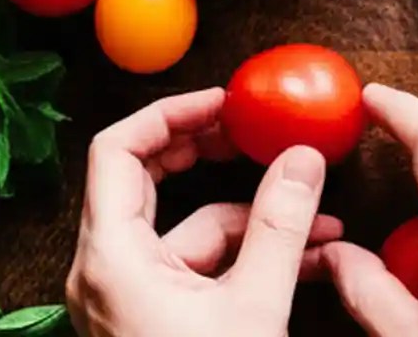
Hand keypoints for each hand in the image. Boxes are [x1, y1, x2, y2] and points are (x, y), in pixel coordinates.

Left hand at [66, 88, 342, 336]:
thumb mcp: (253, 307)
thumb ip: (279, 225)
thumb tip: (304, 159)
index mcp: (111, 259)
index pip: (118, 150)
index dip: (171, 114)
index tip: (223, 102)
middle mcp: (106, 272)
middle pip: (144, 180)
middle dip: (207, 153)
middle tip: (250, 129)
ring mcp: (127, 298)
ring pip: (184, 230)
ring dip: (248, 215)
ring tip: (311, 208)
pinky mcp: (151, 320)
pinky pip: (194, 269)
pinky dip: (242, 255)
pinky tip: (303, 254)